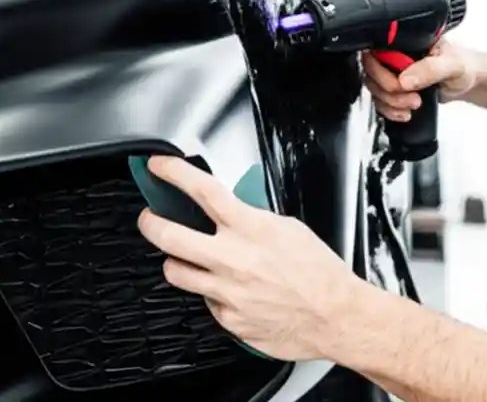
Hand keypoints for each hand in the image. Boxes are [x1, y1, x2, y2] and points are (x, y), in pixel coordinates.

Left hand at [135, 155, 371, 360]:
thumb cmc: (320, 273)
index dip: (173, 174)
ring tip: (186, 257)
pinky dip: (212, 292)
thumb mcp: (288, 228)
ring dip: (176, 261)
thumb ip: (253, 219)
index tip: (159, 168)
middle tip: (150, 218)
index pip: (202, 190)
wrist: (336, 317)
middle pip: (170, 235)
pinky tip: (229, 289)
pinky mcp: (228, 319)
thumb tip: (230, 213)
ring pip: (175, 272)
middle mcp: (233, 259)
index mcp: (251, 229)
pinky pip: (205, 301)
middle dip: (151, 222)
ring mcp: (227, 291)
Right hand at [362, 38, 476, 120]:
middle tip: (411, 97)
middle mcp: (395, 53)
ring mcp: (393, 71)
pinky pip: (379, 101)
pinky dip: (389, 111)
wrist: (468, 82)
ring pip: (374, 88)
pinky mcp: (394, 88)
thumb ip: (430, 69)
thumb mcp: (452, 64)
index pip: (378, 51)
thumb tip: (405, 79)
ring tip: (413, 104)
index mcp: (406, 39)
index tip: (400, 84)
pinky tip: (405, 112)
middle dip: (389, 90)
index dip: (383, 71)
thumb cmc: (464, 66)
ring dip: (391, 102)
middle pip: (372, 72)